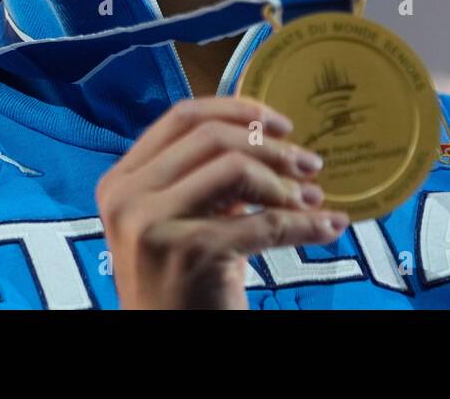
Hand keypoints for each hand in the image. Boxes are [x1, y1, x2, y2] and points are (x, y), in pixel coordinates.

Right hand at [96, 96, 348, 308]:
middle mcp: (128, 197)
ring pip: (236, 169)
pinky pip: (264, 223)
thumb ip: (204, 175)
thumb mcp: (180, 219)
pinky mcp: (191, 253)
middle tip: (309, 164)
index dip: (237, 110)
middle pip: (212, 137)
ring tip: (312, 199)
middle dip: (271, 146)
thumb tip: (269, 134)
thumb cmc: (181, 283)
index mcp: (121, 180)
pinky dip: (304, 224)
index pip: (182, 117)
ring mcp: (154, 225)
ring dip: (285, 183)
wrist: (168, 339)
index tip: (280, 123)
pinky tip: (328, 227)